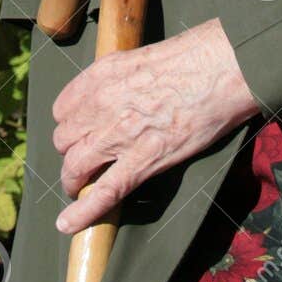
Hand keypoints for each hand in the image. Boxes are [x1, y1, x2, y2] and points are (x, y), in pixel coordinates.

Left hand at [50, 17, 259, 233]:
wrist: (218, 69)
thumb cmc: (190, 57)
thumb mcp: (138, 59)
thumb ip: (116, 79)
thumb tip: (113, 95)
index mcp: (99, 76)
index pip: (63, 109)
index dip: (71, 123)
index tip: (80, 130)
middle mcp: (100, 105)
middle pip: (64, 139)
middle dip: (71, 151)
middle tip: (85, 157)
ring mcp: (118, 135)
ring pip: (75, 167)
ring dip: (74, 180)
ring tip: (80, 188)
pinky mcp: (143, 161)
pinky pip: (103, 193)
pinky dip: (83, 213)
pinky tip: (68, 224)